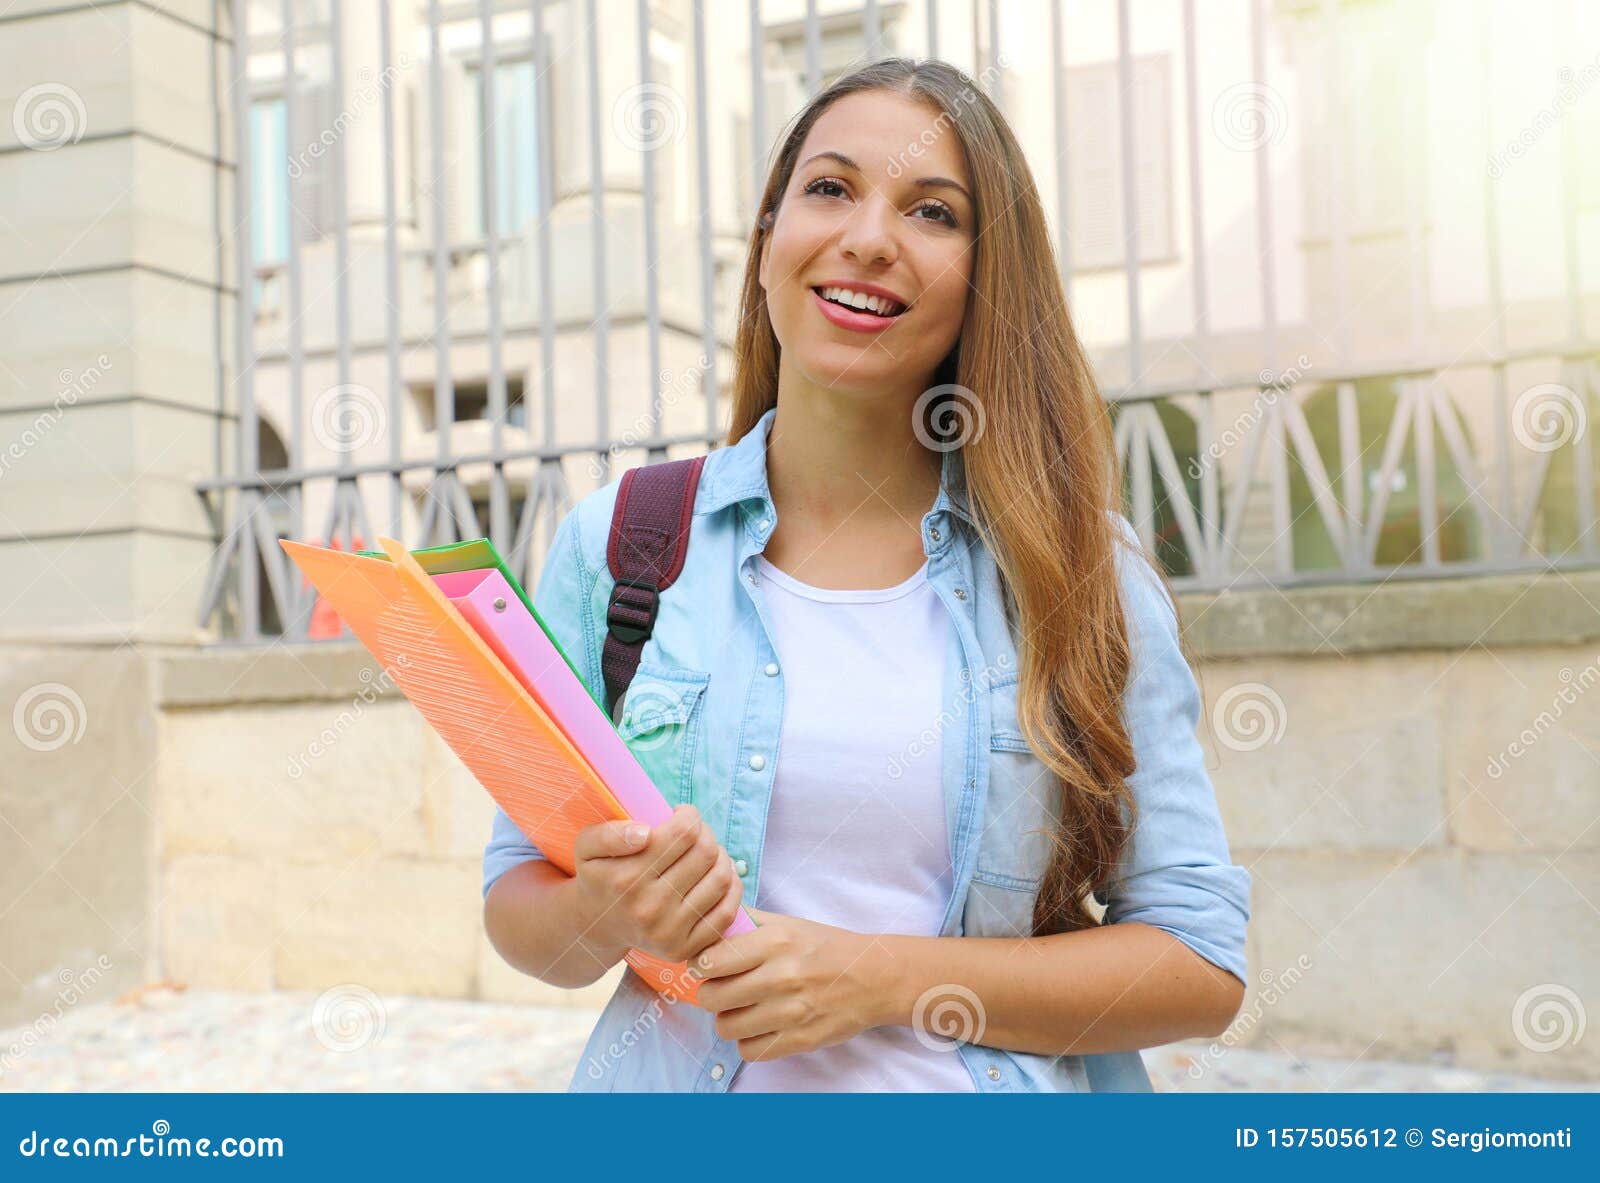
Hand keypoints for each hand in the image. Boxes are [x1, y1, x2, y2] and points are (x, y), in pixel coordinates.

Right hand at [570, 804, 744, 964]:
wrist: (597, 926)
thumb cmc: (599, 876)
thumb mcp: (587, 847)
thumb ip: (609, 833)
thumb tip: (644, 833)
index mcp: (626, 879)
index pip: (683, 833)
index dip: (689, 816)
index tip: (681, 815)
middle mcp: (649, 908)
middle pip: (705, 853)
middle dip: (706, 833)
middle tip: (695, 833)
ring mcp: (669, 932)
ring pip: (720, 879)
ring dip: (721, 856)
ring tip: (705, 852)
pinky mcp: (685, 949)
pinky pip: (727, 912)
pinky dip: (732, 887)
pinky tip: (717, 874)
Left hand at [689, 906, 887, 1061]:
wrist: (874, 978)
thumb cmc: (826, 948)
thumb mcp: (788, 924)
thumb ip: (747, 922)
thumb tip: (707, 920)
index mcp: (776, 942)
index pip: (712, 960)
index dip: (701, 966)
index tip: (706, 967)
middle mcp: (782, 976)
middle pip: (713, 997)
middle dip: (711, 994)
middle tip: (722, 989)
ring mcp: (792, 1012)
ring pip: (727, 1027)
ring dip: (728, 1019)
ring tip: (741, 1009)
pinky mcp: (800, 1040)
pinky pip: (750, 1051)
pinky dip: (749, 1042)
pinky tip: (759, 1027)